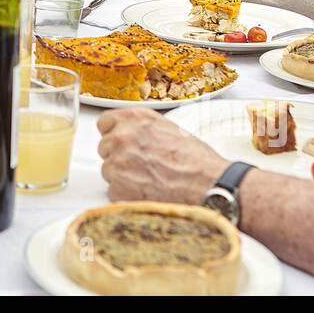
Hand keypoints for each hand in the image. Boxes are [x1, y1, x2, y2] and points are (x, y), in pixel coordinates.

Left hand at [97, 109, 227, 203]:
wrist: (208, 184)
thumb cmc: (196, 160)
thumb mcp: (169, 128)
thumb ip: (143, 128)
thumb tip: (132, 132)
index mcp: (135, 118)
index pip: (105, 122)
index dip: (114, 133)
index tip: (120, 140)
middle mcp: (122, 137)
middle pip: (104, 146)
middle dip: (118, 155)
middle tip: (141, 164)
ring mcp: (118, 162)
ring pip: (108, 169)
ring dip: (122, 175)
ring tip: (148, 178)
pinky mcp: (118, 187)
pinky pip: (113, 190)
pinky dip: (125, 193)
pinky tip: (146, 191)